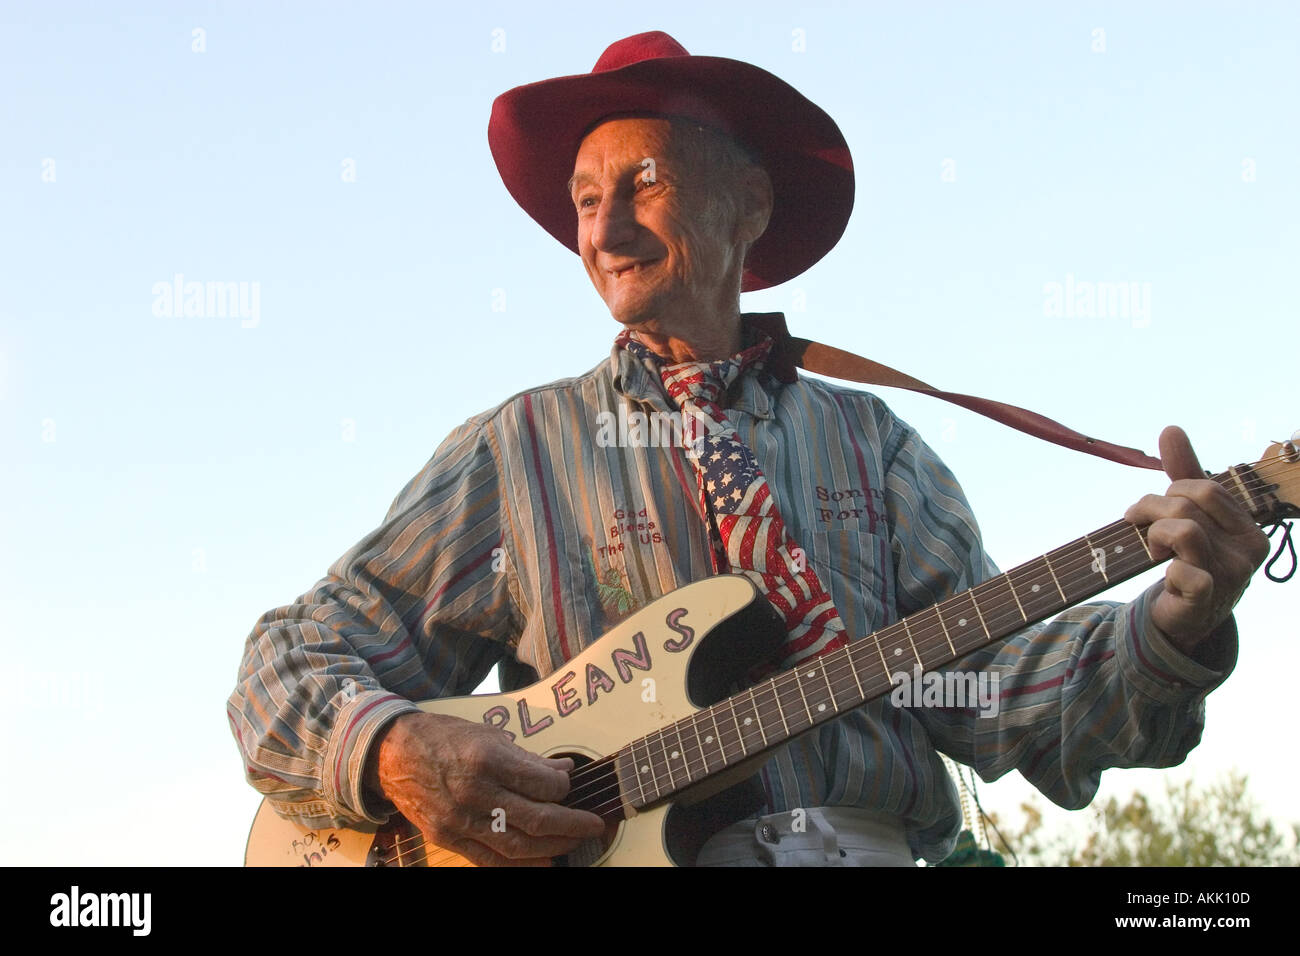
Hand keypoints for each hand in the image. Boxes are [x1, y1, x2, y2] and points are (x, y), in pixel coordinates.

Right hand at [365, 711, 605, 865]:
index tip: (572, 787)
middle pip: (536, 820)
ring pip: (516, 846)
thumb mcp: (488, 735)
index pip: (543, 785)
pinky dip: (519, 865)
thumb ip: (528, 759)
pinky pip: (489, 859)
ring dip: (552, 848)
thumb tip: (565, 773)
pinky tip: (542, 862)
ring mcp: (459, 819)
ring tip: (572, 843)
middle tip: (592, 825)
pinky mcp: (447, 837)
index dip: (565, 790)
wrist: (392, 753)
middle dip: (571, 825)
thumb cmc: (443, 738)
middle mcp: (474, 792)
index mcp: (487, 759)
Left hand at [1123, 426, 1269, 655]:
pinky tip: (1166, 575)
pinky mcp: (1207, 599)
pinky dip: (1166, 568)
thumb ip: (1184, 473)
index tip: (1149, 507)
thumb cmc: (1190, 559)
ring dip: (1153, 533)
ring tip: (1151, 545)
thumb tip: (1171, 428)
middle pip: (1187, 504)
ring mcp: (1230, 576)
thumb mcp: (1191, 515)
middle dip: (1151, 507)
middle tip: (1136, 521)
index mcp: (1249, 527)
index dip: (1169, 489)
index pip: (1205, 487)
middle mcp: (1248, 551)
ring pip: (1183, 530)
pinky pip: (1184, 570)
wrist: (1185, 617)